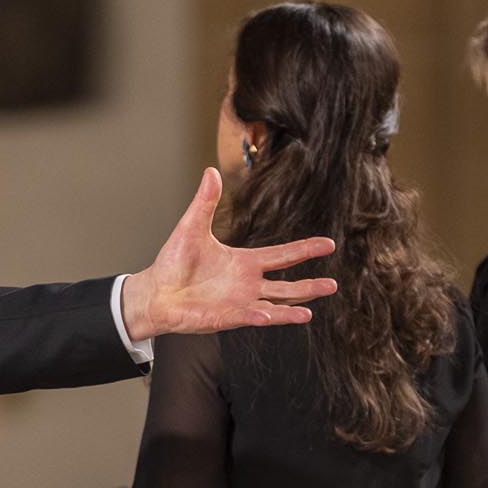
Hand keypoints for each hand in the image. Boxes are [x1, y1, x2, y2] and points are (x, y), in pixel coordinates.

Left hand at [120, 168, 338, 338]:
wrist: (155, 291)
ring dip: (293, 307)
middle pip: (286, 285)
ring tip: (312, 310)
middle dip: (309, 285)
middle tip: (333, 284)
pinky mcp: (227, 317)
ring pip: (274, 306)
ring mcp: (240, 303)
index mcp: (244, 262)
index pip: (282, 255)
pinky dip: (262, 317)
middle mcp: (247, 284)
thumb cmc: (172, 262)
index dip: (305, 249)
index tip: (329, 244)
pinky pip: (249, 317)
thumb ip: (206, 202)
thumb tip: (212, 170)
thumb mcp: (192, 227)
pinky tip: (272, 315)